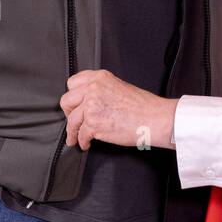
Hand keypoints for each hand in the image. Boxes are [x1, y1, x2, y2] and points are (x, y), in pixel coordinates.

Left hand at [60, 70, 178, 150]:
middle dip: (68, 113)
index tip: (73, 105)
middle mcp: (93, 89)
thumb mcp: (119, 86)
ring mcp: (91, 105)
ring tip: (75, 138)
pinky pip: (81, 134)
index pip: (73, 82)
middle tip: (73, 121)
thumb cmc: (143, 106)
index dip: (72, 96)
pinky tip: (86, 143)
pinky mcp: (93, 123)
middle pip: (67, 100)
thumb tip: (89, 101)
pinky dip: (82, 141)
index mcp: (100, 78)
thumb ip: (101, 89)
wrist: (154, 118)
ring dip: (72, 132)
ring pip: (72, 120)